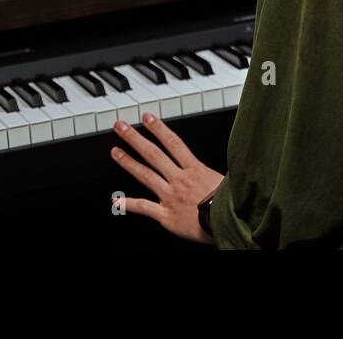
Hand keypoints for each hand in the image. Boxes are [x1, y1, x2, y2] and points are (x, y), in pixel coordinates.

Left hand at [110, 113, 223, 243]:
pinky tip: (116, 200)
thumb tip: (211, 162)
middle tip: (121, 127)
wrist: (226, 224)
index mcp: (195, 169)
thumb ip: (210, 170)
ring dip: (128, 162)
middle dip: (135, 138)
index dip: (158, 128)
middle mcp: (179, 180)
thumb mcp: (224, 179)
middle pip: (154, 154)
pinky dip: (129, 204)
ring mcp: (170, 196)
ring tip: (115, 151)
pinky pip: (144, 207)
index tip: (146, 118)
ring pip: (146, 175)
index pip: (173, 143)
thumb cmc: (228, 204)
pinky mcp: (166, 215)